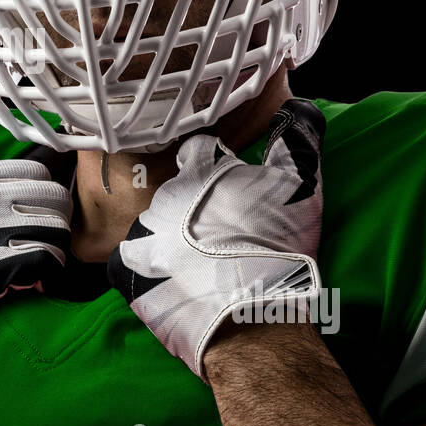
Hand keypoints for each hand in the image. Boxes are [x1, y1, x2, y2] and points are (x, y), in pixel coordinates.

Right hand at [0, 108, 71, 374]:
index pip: (38, 170)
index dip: (41, 192)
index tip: (32, 211)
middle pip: (56, 197)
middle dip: (56, 218)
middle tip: (41, 238)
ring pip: (58, 230)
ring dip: (55, 247)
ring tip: (37, 261)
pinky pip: (47, 262)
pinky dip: (47, 272)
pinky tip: (30, 280)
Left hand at [107, 99, 325, 381]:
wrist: (250, 320)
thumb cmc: (279, 252)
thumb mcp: (302, 187)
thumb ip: (298, 139)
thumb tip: (297, 106)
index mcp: (199, 170)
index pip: (198, 151)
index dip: (214, 167)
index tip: (228, 187)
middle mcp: (162, 195)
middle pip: (175, 193)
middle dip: (194, 209)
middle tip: (220, 237)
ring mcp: (140, 232)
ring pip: (152, 226)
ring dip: (170, 240)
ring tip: (199, 266)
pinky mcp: (124, 270)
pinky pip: (130, 261)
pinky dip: (148, 270)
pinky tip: (175, 282)